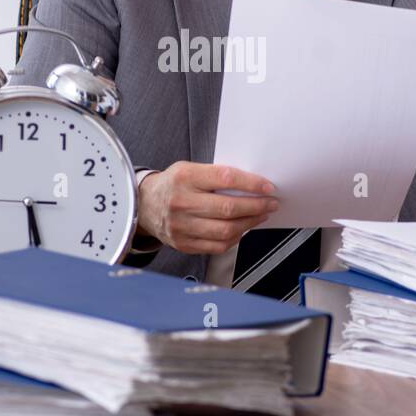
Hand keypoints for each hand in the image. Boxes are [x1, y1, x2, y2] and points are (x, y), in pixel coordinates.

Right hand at [136, 162, 278, 254]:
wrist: (144, 205)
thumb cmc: (173, 184)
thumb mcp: (189, 169)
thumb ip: (216, 176)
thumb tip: (252, 185)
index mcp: (184, 177)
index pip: (225, 178)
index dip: (251, 183)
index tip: (268, 187)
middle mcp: (181, 202)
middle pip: (228, 208)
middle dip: (256, 206)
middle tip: (271, 203)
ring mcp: (181, 226)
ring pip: (226, 230)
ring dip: (250, 223)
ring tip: (260, 216)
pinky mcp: (183, 243)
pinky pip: (217, 246)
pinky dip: (235, 238)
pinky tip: (242, 229)